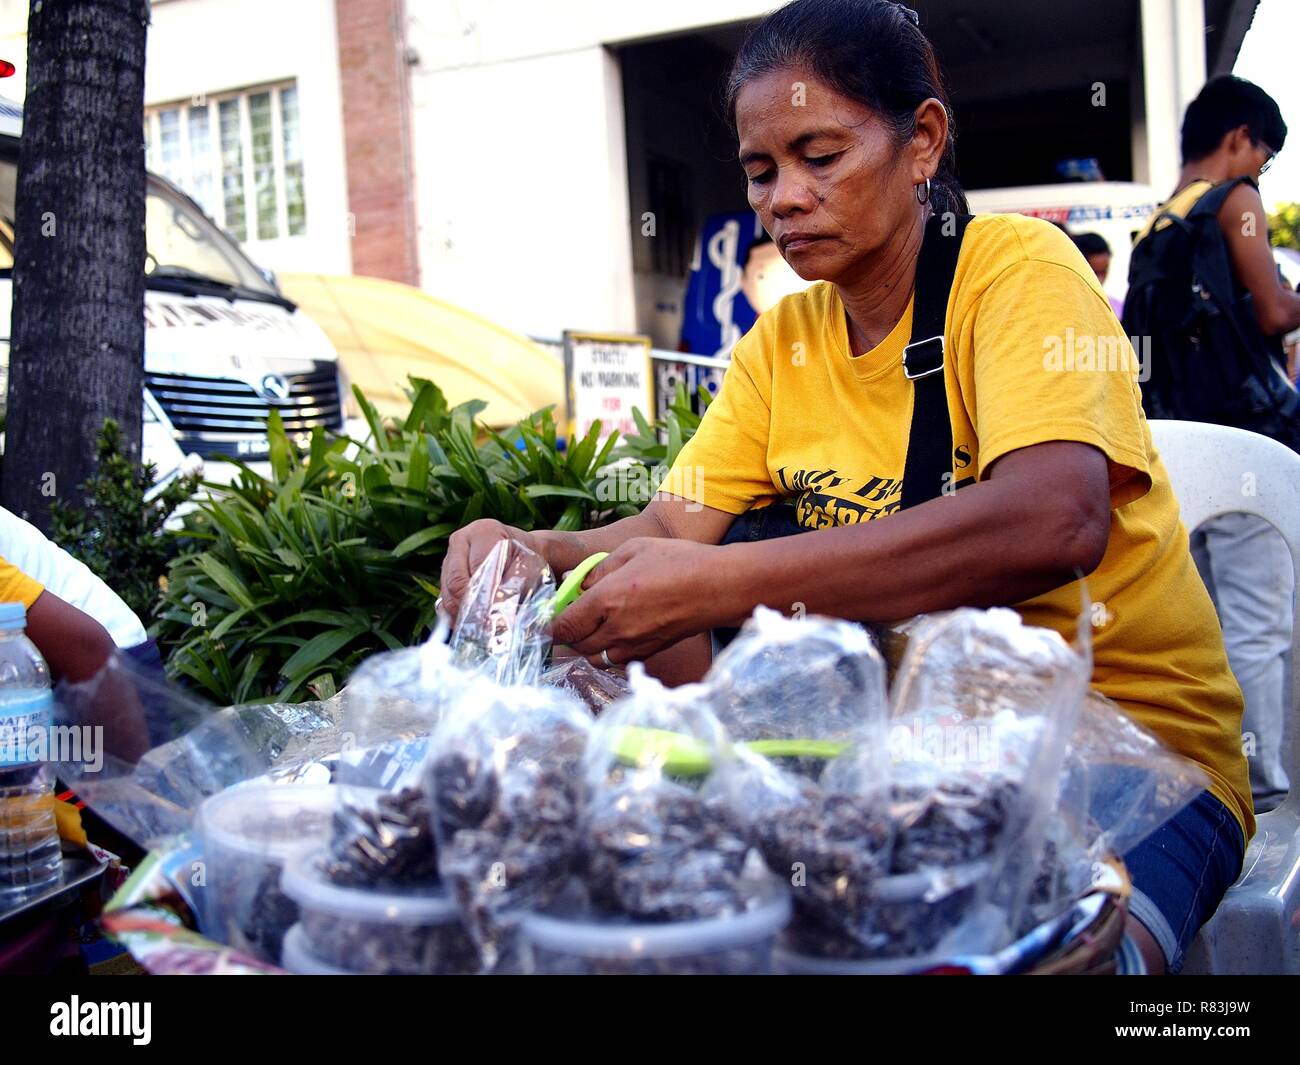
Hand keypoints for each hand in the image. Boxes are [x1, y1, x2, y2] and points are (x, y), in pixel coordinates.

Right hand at [439, 519, 541, 622]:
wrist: (521, 553)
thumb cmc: (527, 561)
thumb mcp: (527, 572)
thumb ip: (511, 591)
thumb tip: (496, 617)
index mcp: (484, 532)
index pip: (478, 569)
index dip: (484, 597)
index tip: (493, 618)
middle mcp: (461, 540)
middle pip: (456, 581)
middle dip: (470, 608)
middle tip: (485, 628)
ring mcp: (449, 556)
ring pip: (447, 592)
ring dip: (462, 614)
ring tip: (480, 628)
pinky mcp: (444, 573)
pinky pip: (442, 598)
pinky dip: (455, 614)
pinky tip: (470, 624)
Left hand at [550, 537, 734, 665]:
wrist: (718, 587)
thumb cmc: (678, 561)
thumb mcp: (633, 550)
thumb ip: (599, 568)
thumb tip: (578, 584)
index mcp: (608, 599)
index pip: (564, 625)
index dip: (551, 624)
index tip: (550, 616)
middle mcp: (617, 628)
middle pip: (577, 646)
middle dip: (569, 634)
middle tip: (573, 616)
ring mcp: (634, 644)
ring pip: (596, 657)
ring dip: (589, 645)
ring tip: (596, 625)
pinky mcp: (650, 652)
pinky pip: (618, 659)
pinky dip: (611, 651)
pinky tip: (620, 632)